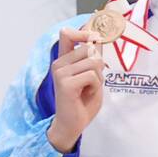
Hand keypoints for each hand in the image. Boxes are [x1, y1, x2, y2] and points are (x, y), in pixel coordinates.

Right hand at [46, 27, 104, 152]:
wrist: (72, 124)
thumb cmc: (82, 102)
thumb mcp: (91, 75)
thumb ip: (92, 58)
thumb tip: (97, 38)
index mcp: (63, 60)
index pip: (67, 34)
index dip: (84, 32)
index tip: (95, 38)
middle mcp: (59, 63)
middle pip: (89, 48)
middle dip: (98, 65)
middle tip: (91, 81)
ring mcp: (60, 72)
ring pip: (93, 62)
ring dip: (98, 78)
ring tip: (88, 89)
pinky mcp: (65, 83)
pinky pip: (92, 76)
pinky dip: (95, 86)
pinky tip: (85, 94)